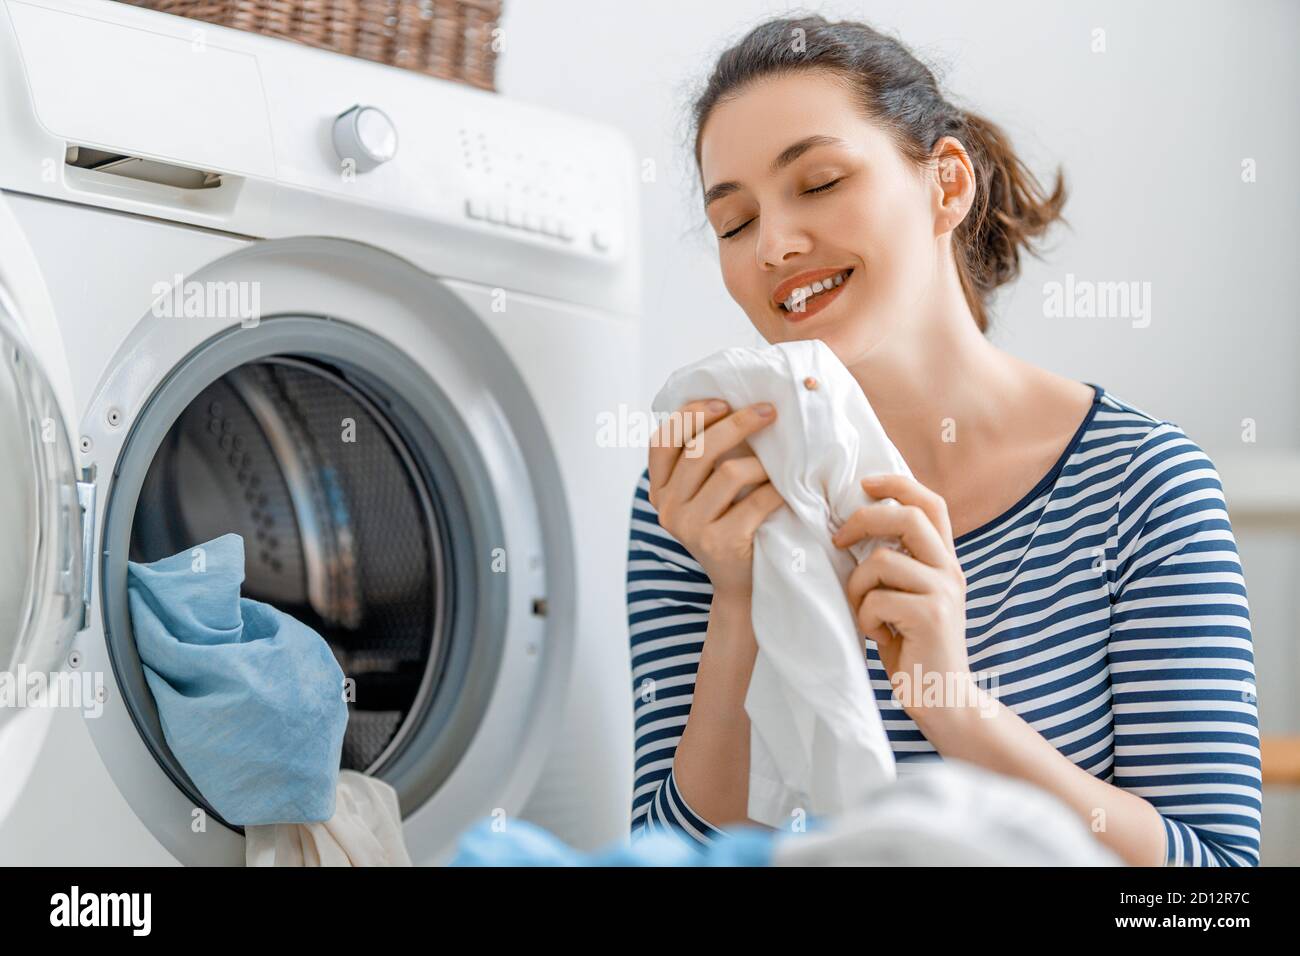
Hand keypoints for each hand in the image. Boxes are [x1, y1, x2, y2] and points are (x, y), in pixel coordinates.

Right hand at [647, 399, 786, 596]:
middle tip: (769, 412)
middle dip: (737, 424)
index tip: (724, 401)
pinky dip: (776, 491)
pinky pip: (755, 502)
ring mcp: (690, 528)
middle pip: (698, 451)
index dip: (690, 415)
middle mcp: (666, 508)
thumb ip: (706, 458)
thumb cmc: (731, 524)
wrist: (742, 585)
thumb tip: (739, 401)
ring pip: (728, 473)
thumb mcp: (706, 492)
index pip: (661, 441)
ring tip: (781, 464)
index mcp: (659, 489)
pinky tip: (788, 490)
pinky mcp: (719, 543)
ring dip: (762, 463)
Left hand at [831, 473, 972, 723]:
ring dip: (857, 587)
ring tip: (865, 612)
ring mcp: (943, 593)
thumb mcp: (908, 598)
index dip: (898, 483)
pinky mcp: (930, 617)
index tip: (864, 482)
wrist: (943, 700)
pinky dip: (865, 618)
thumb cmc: (913, 648)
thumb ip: (897, 566)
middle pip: (906, 517)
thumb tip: (852, 529)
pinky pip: (876, 599)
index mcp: (945, 562)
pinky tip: (878, 636)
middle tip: (838, 539)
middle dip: (864, 520)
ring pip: (881, 561)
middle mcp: (950, 571)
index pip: (931, 504)